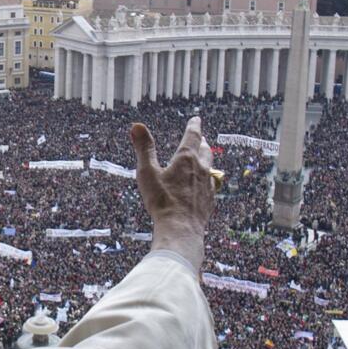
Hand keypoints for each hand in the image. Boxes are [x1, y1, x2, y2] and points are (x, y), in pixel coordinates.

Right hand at [131, 116, 213, 270]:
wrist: (180, 229)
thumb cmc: (161, 200)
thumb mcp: (147, 172)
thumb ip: (144, 148)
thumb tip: (136, 126)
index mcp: (186, 159)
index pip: (193, 136)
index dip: (194, 126)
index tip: (196, 119)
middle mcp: (201, 169)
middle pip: (205, 150)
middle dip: (202, 142)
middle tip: (201, 138)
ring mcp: (207, 185)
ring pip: (210, 166)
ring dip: (206, 159)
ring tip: (204, 158)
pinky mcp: (209, 200)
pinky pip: (211, 184)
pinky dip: (207, 179)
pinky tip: (205, 184)